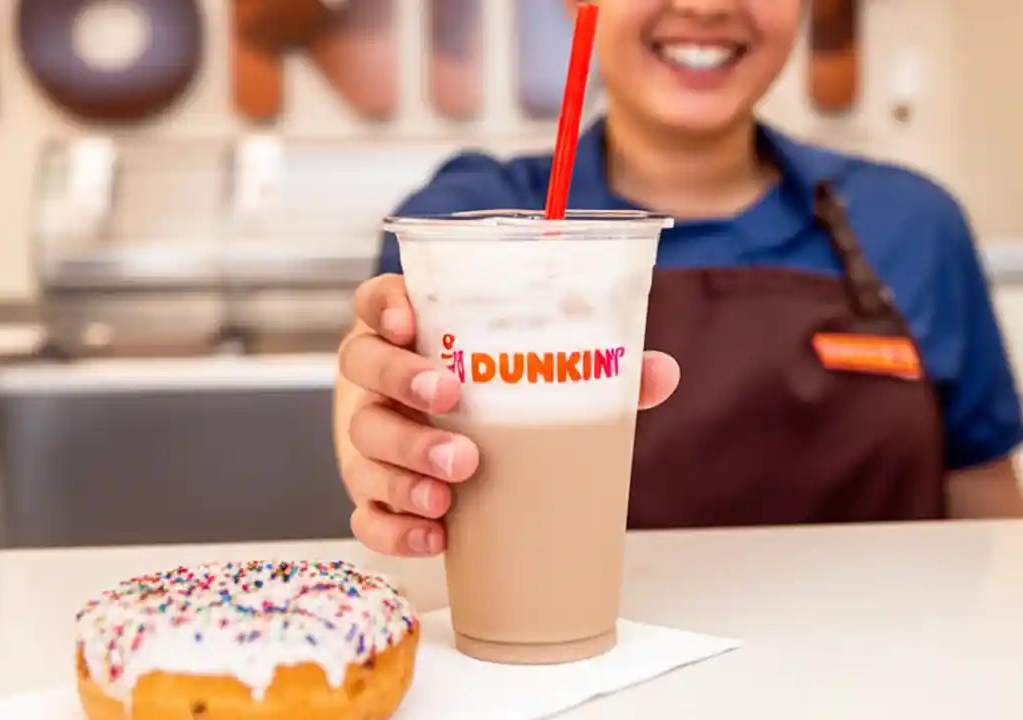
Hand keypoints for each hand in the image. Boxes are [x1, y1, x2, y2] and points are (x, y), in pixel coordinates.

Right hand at [338, 274, 680, 557]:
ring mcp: (367, 437)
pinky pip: (365, 514)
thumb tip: (660, 371)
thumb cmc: (494, 398)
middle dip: (402, 382)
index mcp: (408, 333)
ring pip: (363, 444)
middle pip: (363, 366)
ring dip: (404, 464)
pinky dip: (395, 528)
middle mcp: (377, 380)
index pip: (374, 302)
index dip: (384, 306)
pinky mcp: (370, 494)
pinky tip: (435, 535)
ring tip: (450, 488)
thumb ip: (591, 367)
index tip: (411, 320)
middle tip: (450, 401)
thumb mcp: (532, 373)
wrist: (458, 454)